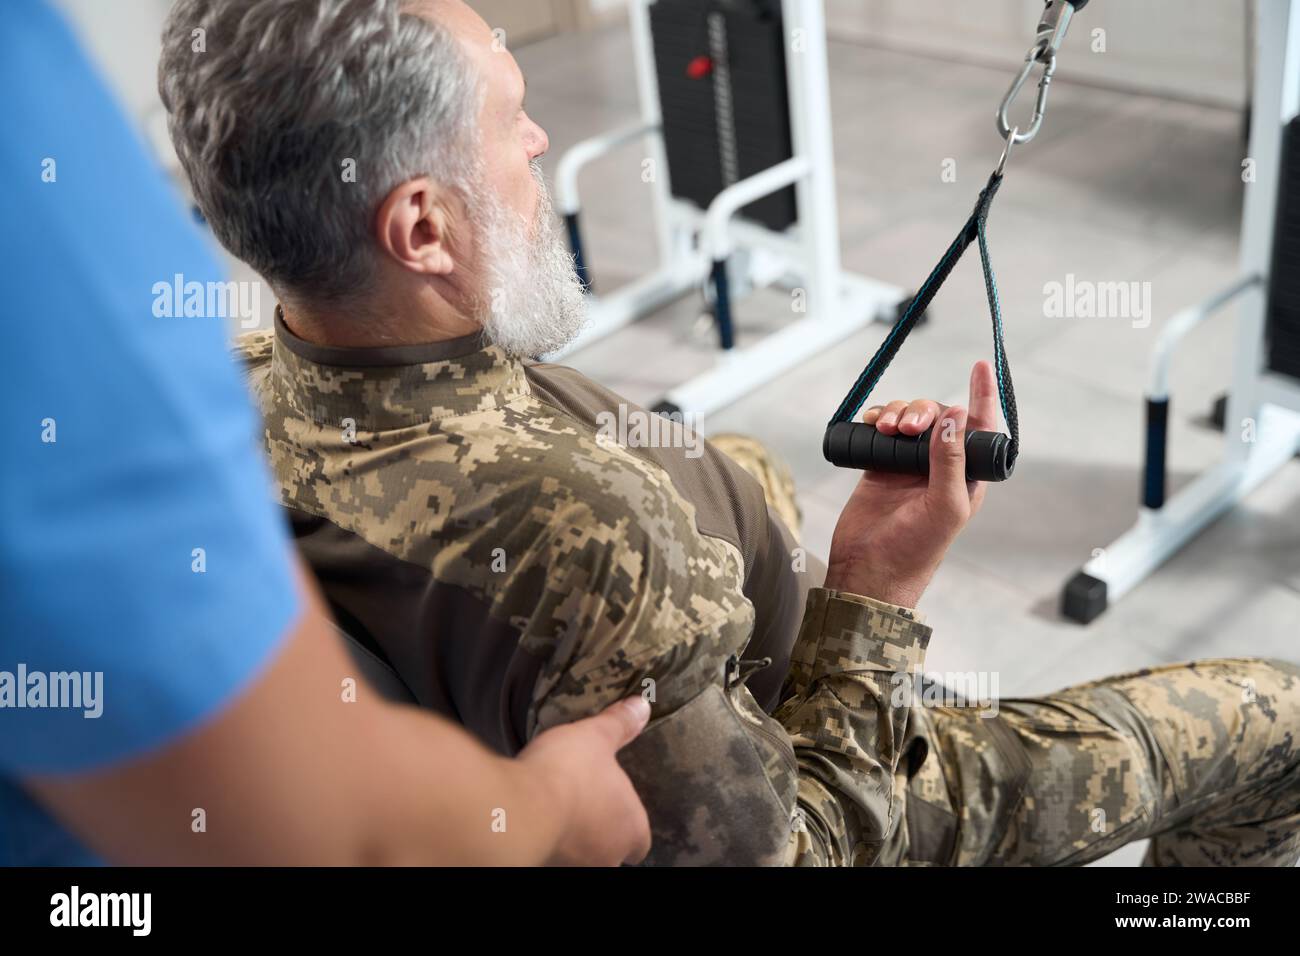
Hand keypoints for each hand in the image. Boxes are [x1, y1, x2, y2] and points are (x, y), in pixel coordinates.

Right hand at [517, 696, 652, 865]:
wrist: (520, 806)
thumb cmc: (568, 772)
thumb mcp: (597, 736)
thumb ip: (621, 724)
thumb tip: (641, 705)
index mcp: (631, 826)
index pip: (641, 842)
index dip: (631, 825)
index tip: (618, 807)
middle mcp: (609, 854)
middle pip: (613, 850)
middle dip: (601, 830)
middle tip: (586, 804)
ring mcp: (576, 863)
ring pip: (582, 854)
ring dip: (575, 835)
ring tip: (559, 807)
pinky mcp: (545, 863)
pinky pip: (554, 854)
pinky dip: (550, 838)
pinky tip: (538, 816)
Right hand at [824, 361, 999, 606]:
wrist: (869, 570)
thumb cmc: (915, 549)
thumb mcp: (943, 505)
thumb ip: (951, 460)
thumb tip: (955, 415)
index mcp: (967, 477)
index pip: (981, 429)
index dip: (982, 396)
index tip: (979, 366)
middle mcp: (940, 467)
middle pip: (939, 418)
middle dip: (924, 411)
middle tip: (907, 429)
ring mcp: (909, 466)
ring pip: (910, 420)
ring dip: (899, 414)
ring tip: (885, 429)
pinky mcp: (881, 466)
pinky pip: (882, 431)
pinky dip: (877, 420)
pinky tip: (871, 424)